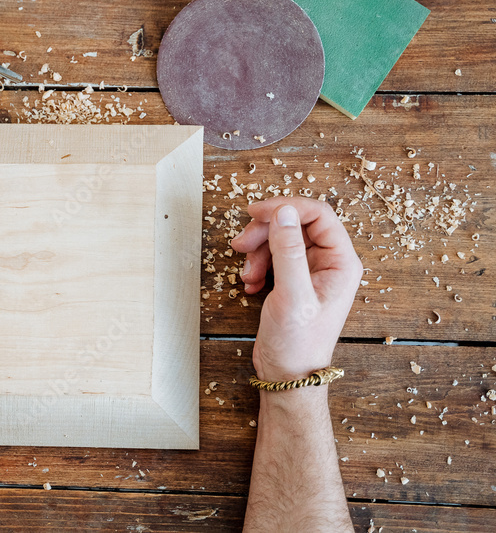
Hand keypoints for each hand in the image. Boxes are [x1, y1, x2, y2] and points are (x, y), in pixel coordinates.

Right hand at [231, 197, 361, 381]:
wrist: (288, 375)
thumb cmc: (298, 343)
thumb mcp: (292, 295)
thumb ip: (288, 251)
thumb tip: (283, 212)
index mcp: (341, 262)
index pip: (318, 214)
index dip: (286, 208)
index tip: (256, 212)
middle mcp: (330, 262)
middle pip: (295, 224)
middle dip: (265, 232)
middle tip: (241, 244)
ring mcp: (311, 271)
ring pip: (280, 239)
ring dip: (257, 251)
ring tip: (247, 275)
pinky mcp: (294, 280)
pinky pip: (272, 256)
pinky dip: (257, 265)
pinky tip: (250, 284)